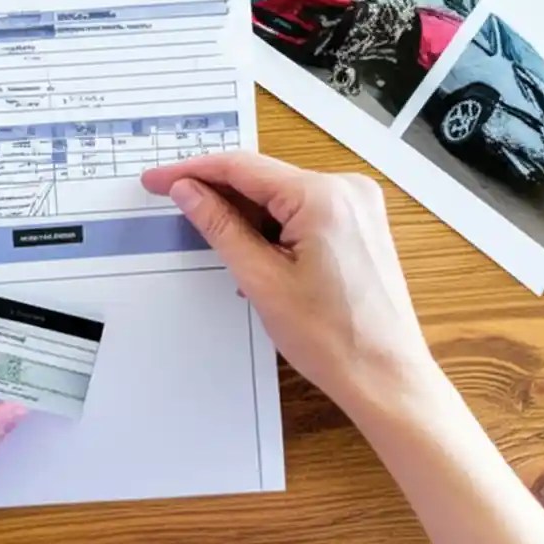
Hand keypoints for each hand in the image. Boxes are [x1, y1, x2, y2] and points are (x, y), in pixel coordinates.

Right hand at [141, 152, 432, 412]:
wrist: (385, 375)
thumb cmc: (335, 339)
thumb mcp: (261, 279)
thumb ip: (220, 227)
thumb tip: (188, 192)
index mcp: (324, 197)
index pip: (242, 168)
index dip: (192, 171)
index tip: (159, 179)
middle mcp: (347, 189)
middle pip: (264, 178)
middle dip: (219, 194)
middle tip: (176, 209)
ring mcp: (359, 205)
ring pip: (282, 196)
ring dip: (247, 215)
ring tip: (222, 249)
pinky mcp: (360, 223)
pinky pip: (305, 211)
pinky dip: (274, 227)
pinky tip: (256, 255)